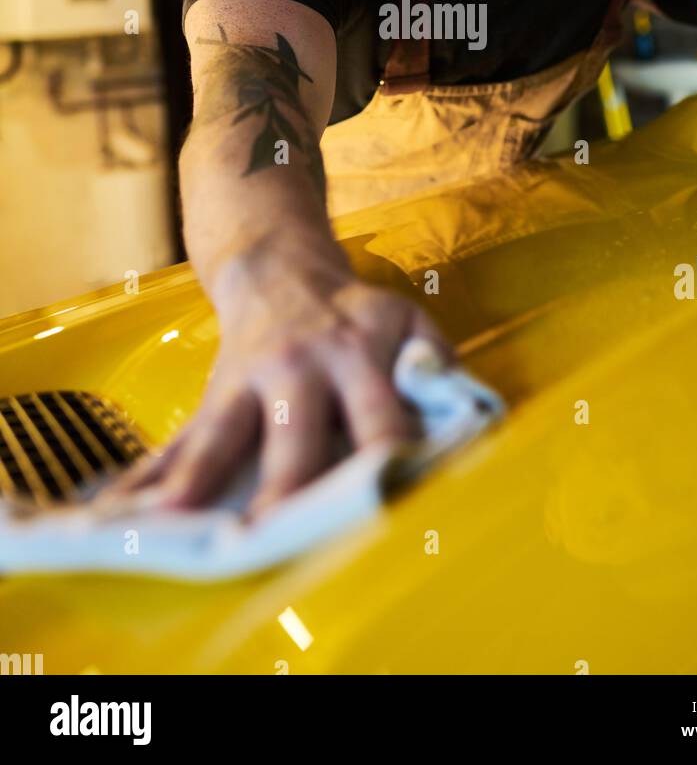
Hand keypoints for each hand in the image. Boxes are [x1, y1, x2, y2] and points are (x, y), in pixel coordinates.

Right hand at [92, 274, 454, 521]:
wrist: (278, 266)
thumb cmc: (354, 312)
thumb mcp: (406, 319)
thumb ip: (436, 361)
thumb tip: (465, 413)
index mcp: (359, 352)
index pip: (379, 414)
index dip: (386, 456)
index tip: (388, 497)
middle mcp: (301, 366)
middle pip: (297, 434)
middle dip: (290, 485)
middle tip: (282, 532)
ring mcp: (249, 379)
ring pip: (224, 434)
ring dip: (203, 478)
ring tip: (180, 518)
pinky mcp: (214, 393)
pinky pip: (184, 438)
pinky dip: (154, 475)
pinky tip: (129, 508)